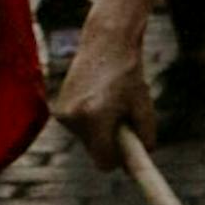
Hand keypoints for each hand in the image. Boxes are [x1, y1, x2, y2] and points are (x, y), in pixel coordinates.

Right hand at [57, 21, 155, 166]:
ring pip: (87, 141)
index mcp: (95, 117)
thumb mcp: (144, 105)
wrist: (106, 42)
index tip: (129, 155)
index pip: (104, 162)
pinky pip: (79, 129)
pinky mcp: (58, 108)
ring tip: (111, 104)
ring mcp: (62, 113)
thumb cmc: (128, 73)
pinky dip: (91, 122)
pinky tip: (99, 99)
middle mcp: (73, 117)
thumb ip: (146, 136)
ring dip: (100, 132)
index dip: (119, 161)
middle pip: (95, 152)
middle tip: (124, 121)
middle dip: (110, 144)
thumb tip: (144, 157)